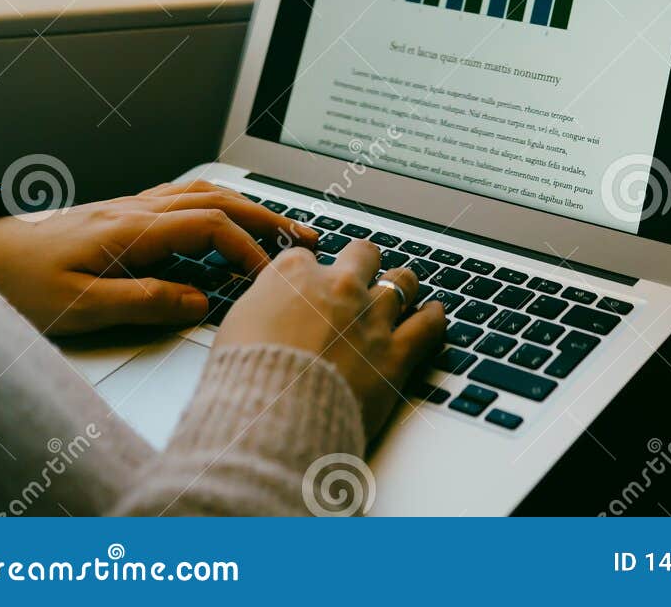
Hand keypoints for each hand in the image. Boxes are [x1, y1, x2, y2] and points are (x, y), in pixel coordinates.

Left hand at [0, 179, 317, 336]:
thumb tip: (197, 301)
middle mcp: (137, 211)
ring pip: (203, 192)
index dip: (247, 251)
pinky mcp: (123, 214)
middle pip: (217, 200)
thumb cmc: (25, 284)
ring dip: (246, 205)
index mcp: (132, 231)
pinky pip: (183, 196)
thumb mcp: (81, 307)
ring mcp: (131, 208)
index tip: (268, 279)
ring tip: (278, 224)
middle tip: (304, 237)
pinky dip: (217, 202)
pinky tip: (224, 215)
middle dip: (265, 216)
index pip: (209, 228)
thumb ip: (143, 303)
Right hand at [214, 238, 445, 439]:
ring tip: (404, 288)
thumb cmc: (245, 378)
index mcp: (295, 274)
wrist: (272, 416)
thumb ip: (262, 306)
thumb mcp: (235, 328)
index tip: (310, 285)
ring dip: (402, 285)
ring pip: (402, 281)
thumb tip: (270, 309)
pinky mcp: (395, 353)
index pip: (307, 257)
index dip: (309, 274)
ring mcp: (371, 316)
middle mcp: (338, 286)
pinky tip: (435, 314)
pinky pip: (428, 324)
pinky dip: (434, 317)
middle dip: (363, 263)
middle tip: (362, 275)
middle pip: (362, 254)